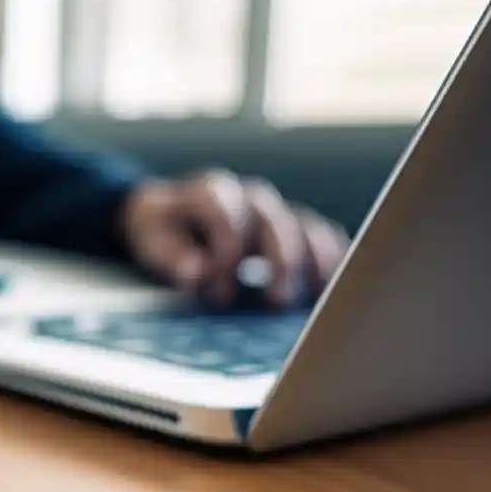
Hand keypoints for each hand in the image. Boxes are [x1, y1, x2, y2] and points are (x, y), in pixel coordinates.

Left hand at [120, 170, 348, 306]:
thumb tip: (195, 273)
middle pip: (274, 219)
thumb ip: (174, 257)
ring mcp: (274, 209)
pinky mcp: (292, 226)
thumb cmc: (164, 229)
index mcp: (212, 191)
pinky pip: (320, 234)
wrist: (171, 215)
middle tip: (278, 300)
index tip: (221, 289)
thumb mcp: (154, 241)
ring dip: (313, 260)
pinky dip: (330, 256)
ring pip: (304, 225)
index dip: (226, 246)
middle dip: (279, 259)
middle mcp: (249, 196)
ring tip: (316, 295)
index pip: (226, 209)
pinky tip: (335, 284)